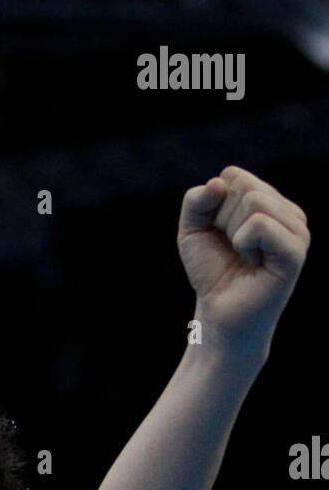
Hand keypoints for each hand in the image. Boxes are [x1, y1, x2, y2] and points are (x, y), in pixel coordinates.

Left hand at [177, 165, 309, 360]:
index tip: (220, 235)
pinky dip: (243, 243)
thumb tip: (219, 182)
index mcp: (269, 201)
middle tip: (232, 249)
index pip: (233, 175)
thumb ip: (196, 200)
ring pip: (253, 201)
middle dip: (222, 220)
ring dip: (233, 233)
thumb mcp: (192, 230)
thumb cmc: (211, 272)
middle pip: (243, 186)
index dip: (213, 207)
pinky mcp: (295, 250)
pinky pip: (260, 224)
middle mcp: (288, 211)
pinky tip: (251, 262)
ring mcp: (297, 229)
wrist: (219, 314)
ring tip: (243, 256)